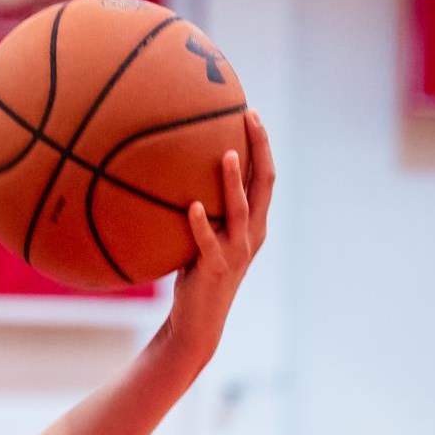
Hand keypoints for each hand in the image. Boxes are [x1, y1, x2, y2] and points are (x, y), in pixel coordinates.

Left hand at [162, 109, 275, 362]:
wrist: (196, 321)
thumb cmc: (194, 275)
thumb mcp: (201, 237)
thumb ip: (200, 209)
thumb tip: (170, 175)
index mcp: (253, 223)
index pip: (264, 177)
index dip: (262, 145)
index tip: (251, 113)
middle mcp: (252, 233)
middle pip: (263, 184)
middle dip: (259, 148)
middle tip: (249, 117)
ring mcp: (235, 251)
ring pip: (240, 210)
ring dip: (233, 181)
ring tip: (225, 153)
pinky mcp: (214, 268)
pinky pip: (207, 242)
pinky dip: (201, 224)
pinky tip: (192, 206)